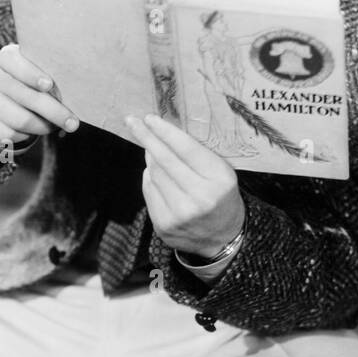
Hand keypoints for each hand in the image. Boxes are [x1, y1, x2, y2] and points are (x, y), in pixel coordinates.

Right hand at [0, 43, 78, 143]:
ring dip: (43, 127)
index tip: (49, 85)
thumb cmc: (30, 82)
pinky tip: (32, 132)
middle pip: (25, 96)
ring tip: (54, 127)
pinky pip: (7, 134)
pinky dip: (25, 137)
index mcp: (7, 57)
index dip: (32, 74)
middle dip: (54, 112)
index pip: (15, 61)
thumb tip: (77, 94)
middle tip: (73, 123)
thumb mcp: (38, 72)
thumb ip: (51, 77)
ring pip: (19, 119)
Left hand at [125, 113, 245, 258]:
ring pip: (154, 174)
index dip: (165, 132)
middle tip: (132, 122)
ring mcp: (179, 214)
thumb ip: (197, 155)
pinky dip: (150, 178)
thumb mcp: (222, 172)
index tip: (150, 118)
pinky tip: (156, 174)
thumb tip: (162, 134)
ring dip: (150, 158)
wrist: (224, 237)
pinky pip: (149, 191)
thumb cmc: (222, 196)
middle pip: (165, 160)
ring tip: (153, 150)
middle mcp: (199, 197)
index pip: (186, 149)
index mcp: (219, 180)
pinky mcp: (164, 224)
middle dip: (147, 138)